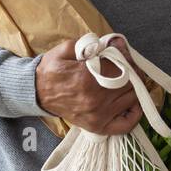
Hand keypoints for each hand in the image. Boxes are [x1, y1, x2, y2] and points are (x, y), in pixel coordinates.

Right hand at [35, 34, 150, 135]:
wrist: (36, 92)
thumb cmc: (52, 69)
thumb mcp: (67, 49)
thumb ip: (92, 44)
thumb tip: (115, 43)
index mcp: (88, 78)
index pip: (123, 67)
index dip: (127, 59)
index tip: (125, 55)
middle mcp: (95, 99)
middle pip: (130, 83)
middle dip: (132, 72)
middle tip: (128, 66)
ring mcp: (97, 116)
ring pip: (132, 99)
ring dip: (134, 88)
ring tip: (128, 80)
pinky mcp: (97, 126)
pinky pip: (125, 124)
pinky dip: (134, 114)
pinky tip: (132, 102)